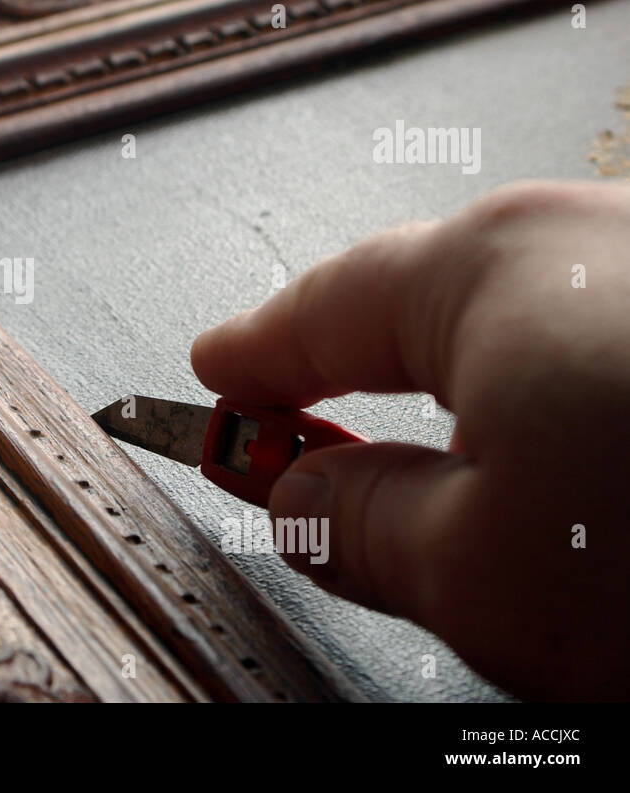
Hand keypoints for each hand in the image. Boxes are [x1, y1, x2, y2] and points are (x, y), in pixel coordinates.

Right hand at [190, 180, 629, 700]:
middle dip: (365, 375)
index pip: (324, 311)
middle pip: (430, 309)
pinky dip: (565, 402)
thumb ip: (361, 525)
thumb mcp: (485, 574)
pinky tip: (586, 461)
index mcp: (496, 266)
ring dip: (479, 401)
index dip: (255, 354)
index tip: (218, 372)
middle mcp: (589, 234)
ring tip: (464, 485)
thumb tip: (306, 499)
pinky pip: (601, 344)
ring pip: (528, 331)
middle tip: (304, 441)